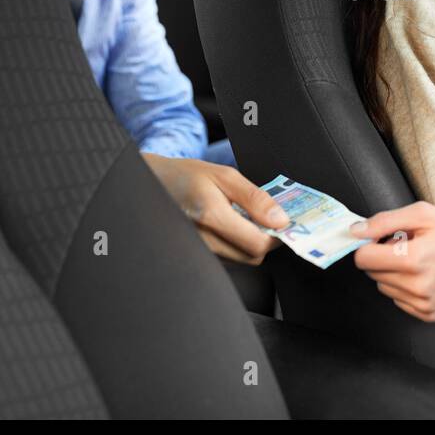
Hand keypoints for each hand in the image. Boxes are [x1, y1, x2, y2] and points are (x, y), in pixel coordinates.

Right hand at [141, 153, 287, 264]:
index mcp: (211, 216)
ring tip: (243, 218)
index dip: (276, 236)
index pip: (257, 244)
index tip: (282, 223)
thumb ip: (255, 198)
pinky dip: (235, 245)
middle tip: (265, 218)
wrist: (153, 185)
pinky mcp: (196, 256)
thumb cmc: (185, 176)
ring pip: (240, 259)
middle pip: (251, 257)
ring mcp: (197, 251)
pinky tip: (229, 227)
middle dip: (264, 239)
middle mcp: (202, 240)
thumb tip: (280, 219)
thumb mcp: (224, 175)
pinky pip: (227, 258)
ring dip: (250, 242)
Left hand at [350, 201, 434, 321]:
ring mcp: (424, 304)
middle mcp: (417, 286)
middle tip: (408, 245)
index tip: (381, 238)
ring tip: (420, 260)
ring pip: (384, 287)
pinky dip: (405, 287)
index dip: (368, 244)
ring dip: (393, 273)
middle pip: (371, 273)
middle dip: (382, 257)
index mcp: (413, 258)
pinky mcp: (429, 314)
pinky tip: (426, 275)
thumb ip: (384, 221)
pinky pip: (398, 301)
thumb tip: (354, 231)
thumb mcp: (423, 214)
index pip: (362, 259)